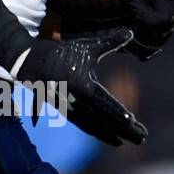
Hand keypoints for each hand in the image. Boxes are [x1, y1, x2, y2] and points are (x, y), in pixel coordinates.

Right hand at [17, 27, 146, 145]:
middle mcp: (77, 101)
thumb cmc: (60, 52)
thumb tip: (130, 32)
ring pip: (97, 126)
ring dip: (116, 134)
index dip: (117, 112)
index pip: (103, 102)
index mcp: (82, 85)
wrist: (30, 62)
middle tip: (143, 137)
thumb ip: (109, 41)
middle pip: (104, 119)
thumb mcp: (86, 46)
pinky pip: (88, 127)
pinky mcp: (68, 113)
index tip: (131, 121)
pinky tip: (115, 140)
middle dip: (125, 129)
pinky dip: (102, 135)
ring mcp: (71, 109)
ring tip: (136, 141)